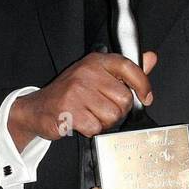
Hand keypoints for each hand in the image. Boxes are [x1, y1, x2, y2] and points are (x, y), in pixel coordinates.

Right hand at [7, 51, 156, 149]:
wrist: (37, 108)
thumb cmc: (70, 93)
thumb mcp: (98, 76)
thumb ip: (126, 71)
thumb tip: (151, 58)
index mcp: (96, 61)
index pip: (128, 67)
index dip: (143, 84)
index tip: (147, 97)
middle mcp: (86, 72)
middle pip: (124, 99)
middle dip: (117, 111)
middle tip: (101, 109)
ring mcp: (76, 91)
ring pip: (112, 116)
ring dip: (103, 122)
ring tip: (89, 115)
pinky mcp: (69, 110)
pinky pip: (95, 127)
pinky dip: (90, 130)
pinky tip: (80, 122)